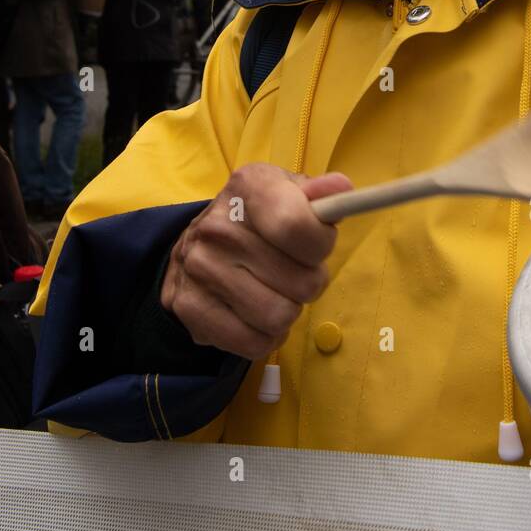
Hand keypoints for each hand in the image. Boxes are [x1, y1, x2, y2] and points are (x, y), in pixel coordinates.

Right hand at [161, 163, 351, 358]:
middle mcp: (217, 225)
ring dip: (288, 312)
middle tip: (293, 272)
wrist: (199, 243)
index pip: (298, 227)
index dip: (321, 245)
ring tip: (274, 292)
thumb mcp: (291, 193)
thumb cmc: (261, 219)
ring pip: (280, 318)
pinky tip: (256, 315)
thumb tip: (341, 187)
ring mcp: (199, 267)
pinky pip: (253, 343)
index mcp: (249, 186)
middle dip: (309, 283)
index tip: (315, 246)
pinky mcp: (189, 307)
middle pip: (302, 283)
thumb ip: (322, 195)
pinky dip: (265, 337)